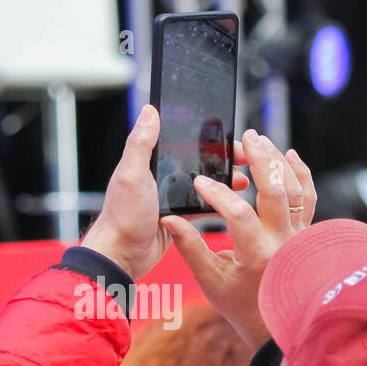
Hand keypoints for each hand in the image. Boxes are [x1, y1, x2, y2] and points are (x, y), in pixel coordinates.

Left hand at [82, 105, 251, 279]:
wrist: (122, 254)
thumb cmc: (123, 216)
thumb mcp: (131, 175)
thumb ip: (140, 143)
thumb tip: (149, 110)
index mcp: (149, 161)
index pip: (183, 139)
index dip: (207, 136)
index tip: (227, 135)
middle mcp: (160, 174)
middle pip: (197, 158)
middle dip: (221, 157)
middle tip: (243, 158)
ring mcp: (169, 195)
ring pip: (203, 181)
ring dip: (223, 179)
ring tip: (241, 180)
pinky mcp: (177, 215)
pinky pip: (202, 204)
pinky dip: (217, 201)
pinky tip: (231, 201)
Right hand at [161, 130, 317, 348]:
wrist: (276, 323)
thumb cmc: (240, 304)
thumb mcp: (210, 279)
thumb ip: (189, 247)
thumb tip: (169, 219)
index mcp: (256, 255)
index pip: (238, 214)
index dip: (217, 194)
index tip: (199, 183)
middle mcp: (283, 243)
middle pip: (276, 191)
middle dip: (260, 160)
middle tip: (246, 138)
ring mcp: (300, 237)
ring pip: (295, 189)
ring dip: (279, 162)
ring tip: (261, 141)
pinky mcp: (307, 233)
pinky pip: (309, 198)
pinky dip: (302, 175)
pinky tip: (289, 155)